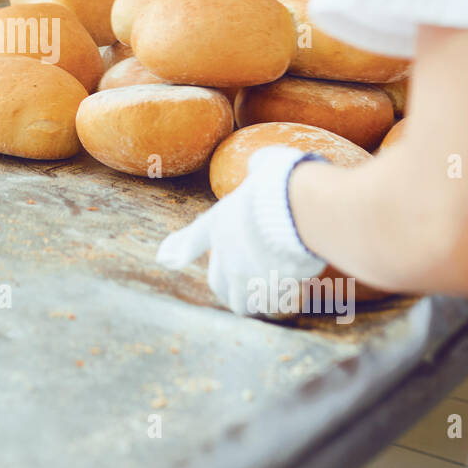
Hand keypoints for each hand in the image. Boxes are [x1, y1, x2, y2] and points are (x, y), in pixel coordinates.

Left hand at [156, 146, 328, 313]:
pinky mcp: (270, 288)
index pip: (190, 240)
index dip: (177, 249)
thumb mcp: (265, 164)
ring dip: (251, 301)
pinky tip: (289, 293)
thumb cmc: (284, 181)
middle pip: (217, 283)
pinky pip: (272, 303)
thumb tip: (258, 164)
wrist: (303, 207)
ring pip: (241, 302)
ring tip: (265, 297)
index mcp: (219, 221)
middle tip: (238, 288)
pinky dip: (277, 301)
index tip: (164, 259)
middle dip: (226, 288)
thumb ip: (257, 166)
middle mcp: (227, 253)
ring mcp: (247, 274)